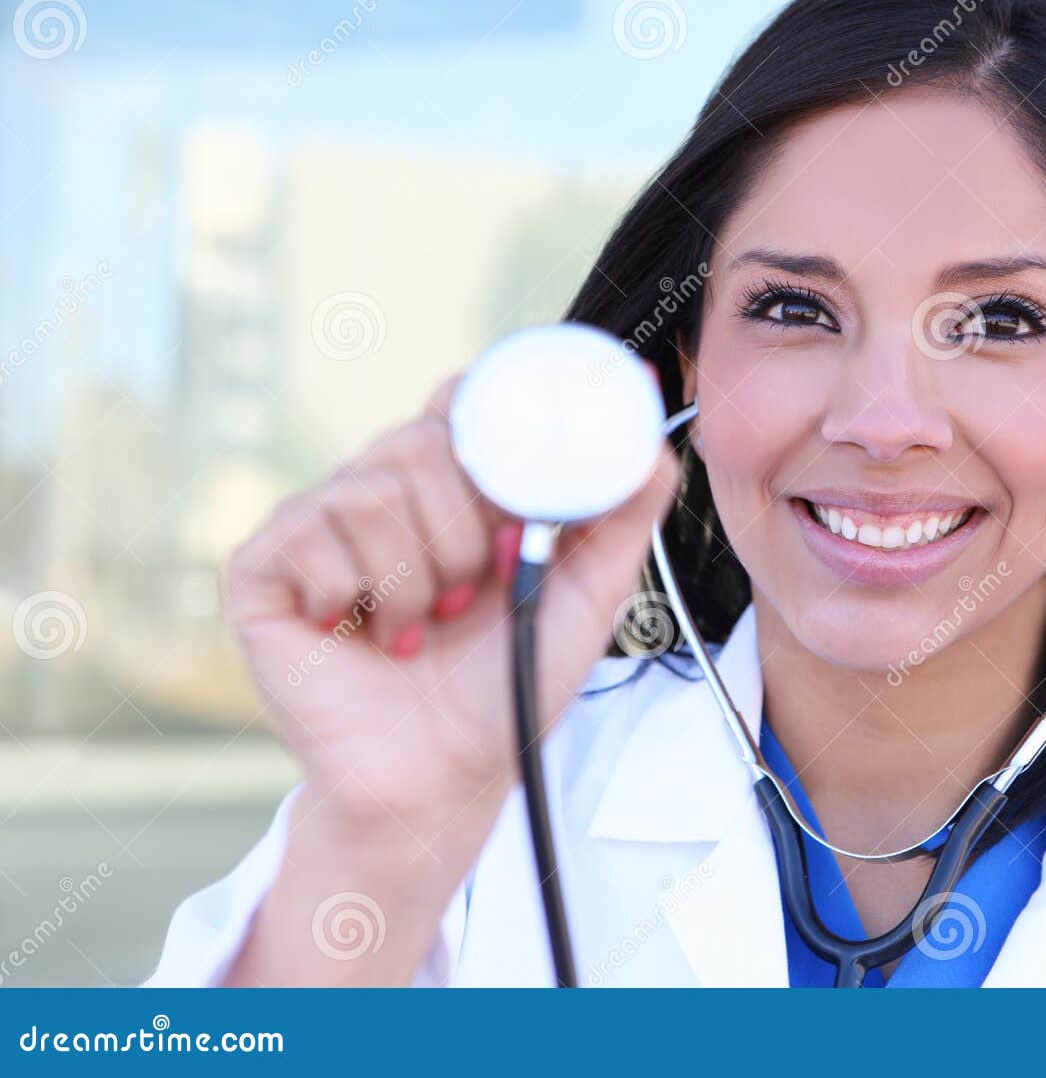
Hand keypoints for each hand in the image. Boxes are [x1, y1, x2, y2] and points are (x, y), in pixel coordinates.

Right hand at [220, 374, 681, 836]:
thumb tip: (652, 443)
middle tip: (474, 591)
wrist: (445, 775)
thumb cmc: (509, 683)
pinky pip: (311, 535)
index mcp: (453, 482)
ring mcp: (317, 522)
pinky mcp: (264, 568)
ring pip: (370, 491)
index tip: (522, 505)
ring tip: (425, 624)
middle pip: (419, 439)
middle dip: (467, 530)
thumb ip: (623, 514)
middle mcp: (381, 487)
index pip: (461, 399)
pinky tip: (366, 635)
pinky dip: (356, 596)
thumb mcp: (589, 594)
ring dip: (418, 578)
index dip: (493, 437)